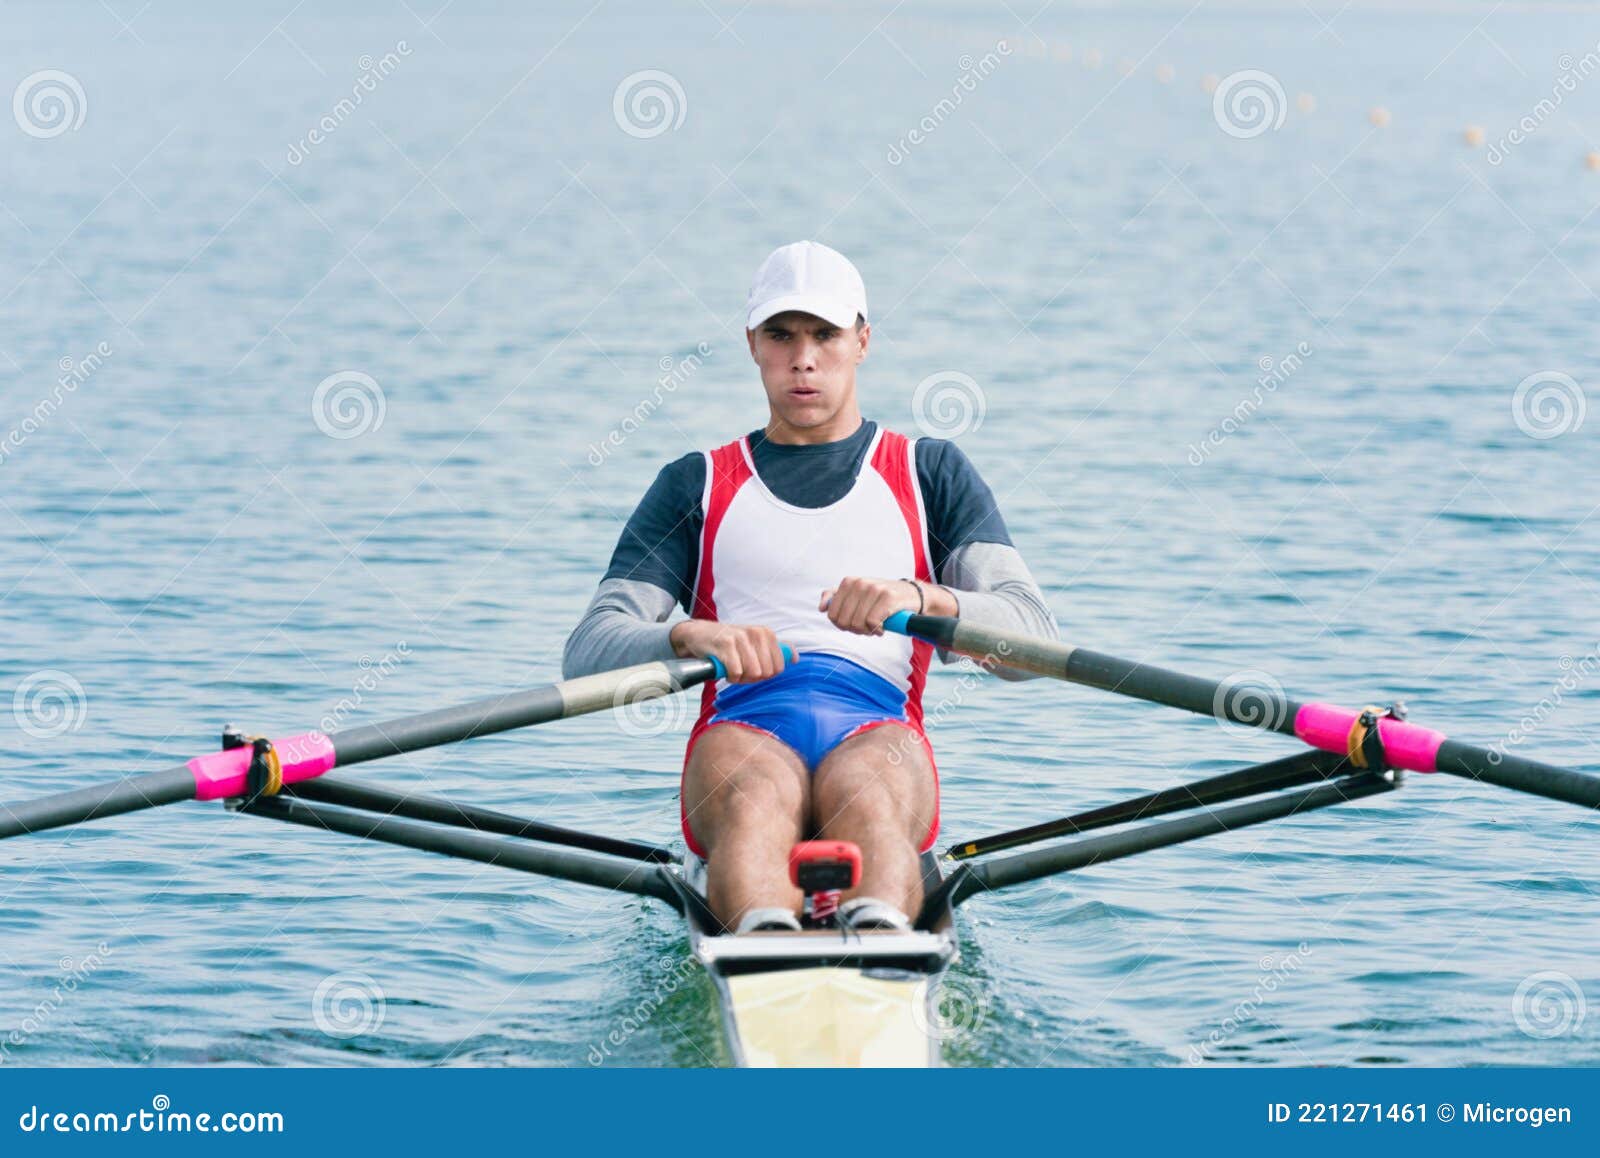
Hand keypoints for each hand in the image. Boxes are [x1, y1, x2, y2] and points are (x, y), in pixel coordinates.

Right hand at [670, 620, 788, 683]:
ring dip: (740, 677)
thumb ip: (775, 650)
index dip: (764, 675)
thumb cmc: (728, 643)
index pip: (778, 668)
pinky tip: (723, 667)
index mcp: (766, 634)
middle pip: (766, 673)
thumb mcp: (753, 642)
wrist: (699, 635)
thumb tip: (795, 658)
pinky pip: (736, 673)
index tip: (752, 669)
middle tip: (740, 669)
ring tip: (732, 668)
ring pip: (752, 673)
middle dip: (752, 677)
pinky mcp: (726, 644)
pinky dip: (729, 676)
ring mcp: (742, 638)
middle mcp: (756, 633)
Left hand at [819, 576, 921, 635]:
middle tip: (867, 626)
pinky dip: (878, 630)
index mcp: (848, 582)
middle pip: (844, 621)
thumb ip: (836, 597)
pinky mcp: (888, 597)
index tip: (855, 623)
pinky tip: (883, 627)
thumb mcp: (857, 594)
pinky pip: (872, 623)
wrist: (910, 594)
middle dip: (855, 629)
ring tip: (876, 626)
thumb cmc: (880, 598)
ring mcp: (874, 589)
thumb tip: (821, 608)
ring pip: (857, 623)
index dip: (843, 625)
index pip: (832, 615)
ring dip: (867, 631)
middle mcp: (859, 583)